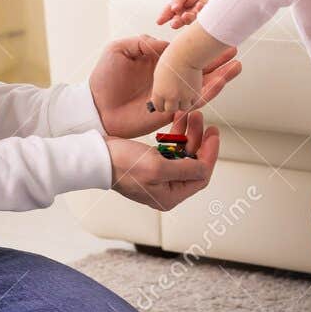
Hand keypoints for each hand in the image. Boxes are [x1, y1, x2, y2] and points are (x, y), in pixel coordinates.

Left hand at [88, 35, 240, 139]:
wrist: (95, 106)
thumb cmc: (104, 78)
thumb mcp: (119, 50)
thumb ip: (142, 42)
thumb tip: (165, 44)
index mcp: (158, 66)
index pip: (185, 55)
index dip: (200, 47)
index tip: (215, 36)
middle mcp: (168, 81)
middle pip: (199, 70)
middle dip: (218, 60)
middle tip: (234, 48)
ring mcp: (170, 97)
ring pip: (201, 87)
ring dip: (220, 76)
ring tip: (235, 65)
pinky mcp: (170, 112)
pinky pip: (192, 104)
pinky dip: (208, 94)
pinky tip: (221, 83)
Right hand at [105, 112, 219, 211]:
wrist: (96, 157)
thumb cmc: (122, 165)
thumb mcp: (158, 168)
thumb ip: (186, 169)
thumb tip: (206, 168)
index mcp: (170, 196)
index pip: (201, 176)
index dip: (210, 155)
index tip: (214, 134)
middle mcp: (167, 188)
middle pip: (194, 163)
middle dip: (199, 140)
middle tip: (201, 120)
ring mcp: (159, 175)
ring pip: (184, 153)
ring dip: (189, 134)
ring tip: (191, 115)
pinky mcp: (152, 162)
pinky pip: (171, 148)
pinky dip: (176, 134)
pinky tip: (177, 120)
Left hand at [148, 49, 203, 114]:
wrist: (185, 54)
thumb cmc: (172, 59)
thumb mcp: (158, 74)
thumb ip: (159, 86)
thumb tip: (159, 95)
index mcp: (159, 92)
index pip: (158, 107)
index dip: (162, 103)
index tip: (165, 99)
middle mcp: (170, 97)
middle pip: (170, 109)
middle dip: (173, 104)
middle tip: (176, 97)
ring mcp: (183, 97)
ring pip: (183, 107)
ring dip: (184, 102)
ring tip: (185, 93)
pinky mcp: (194, 94)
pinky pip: (195, 103)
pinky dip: (194, 99)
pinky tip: (193, 91)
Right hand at [156, 0, 212, 29]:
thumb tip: (173, 8)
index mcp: (175, 8)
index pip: (167, 13)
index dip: (163, 17)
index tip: (159, 21)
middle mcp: (182, 15)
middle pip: (176, 21)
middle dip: (176, 22)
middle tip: (175, 22)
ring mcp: (193, 18)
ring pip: (188, 22)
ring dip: (187, 19)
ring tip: (187, 15)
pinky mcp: (203, 20)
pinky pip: (200, 19)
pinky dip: (199, 12)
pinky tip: (199, 6)